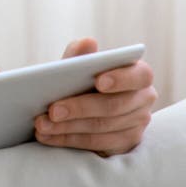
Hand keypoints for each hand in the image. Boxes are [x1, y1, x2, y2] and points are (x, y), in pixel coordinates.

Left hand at [33, 37, 156, 156]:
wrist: (80, 103)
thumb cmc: (81, 79)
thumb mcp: (77, 65)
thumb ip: (80, 54)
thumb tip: (88, 42)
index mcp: (138, 74)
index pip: (140, 75)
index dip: (120, 78)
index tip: (98, 81)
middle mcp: (143, 99)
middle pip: (113, 106)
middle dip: (79, 108)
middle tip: (52, 110)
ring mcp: (137, 124)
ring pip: (102, 128)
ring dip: (67, 127)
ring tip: (42, 124)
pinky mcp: (126, 144)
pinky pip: (96, 144)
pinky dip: (68, 139)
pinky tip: (48, 137)